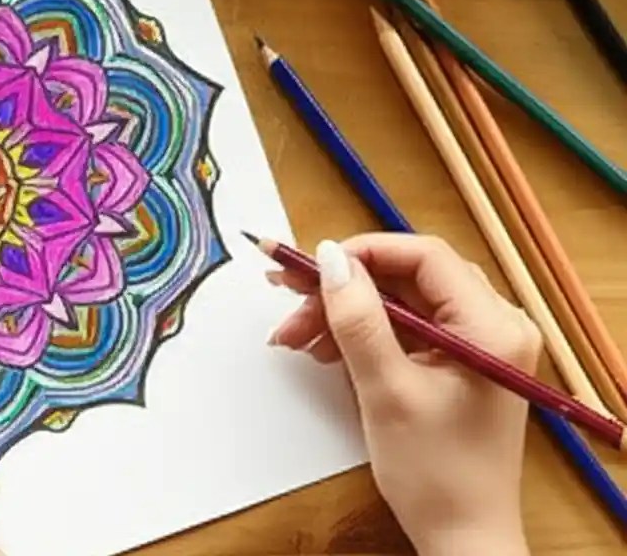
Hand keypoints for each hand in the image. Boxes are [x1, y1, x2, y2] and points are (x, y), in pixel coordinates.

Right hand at [267, 234, 539, 555]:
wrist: (462, 536)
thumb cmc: (436, 474)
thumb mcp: (387, 391)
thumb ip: (358, 319)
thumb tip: (330, 258)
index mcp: (493, 326)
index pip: (424, 256)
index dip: (361, 253)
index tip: (308, 266)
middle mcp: (494, 325)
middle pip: (408, 277)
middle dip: (344, 286)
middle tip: (286, 296)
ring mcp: (476, 344)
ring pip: (400, 302)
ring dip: (344, 312)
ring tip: (295, 335)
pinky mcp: (456, 363)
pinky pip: (404, 329)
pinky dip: (361, 334)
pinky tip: (324, 348)